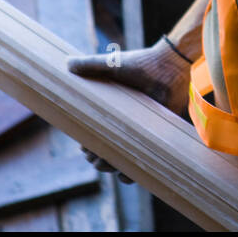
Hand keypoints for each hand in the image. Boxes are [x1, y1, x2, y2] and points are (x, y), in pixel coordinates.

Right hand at [67, 37, 193, 180]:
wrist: (171, 65)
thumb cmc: (142, 63)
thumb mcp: (112, 64)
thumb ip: (90, 64)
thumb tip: (66, 65)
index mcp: (111, 110)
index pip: (93, 135)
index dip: (87, 144)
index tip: (84, 146)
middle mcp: (124, 123)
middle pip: (105, 151)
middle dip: (96, 159)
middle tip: (94, 157)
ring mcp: (140, 131)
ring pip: (122, 160)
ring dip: (111, 168)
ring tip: (107, 164)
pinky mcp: (155, 136)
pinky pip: (144, 162)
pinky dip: (133, 172)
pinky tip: (124, 173)